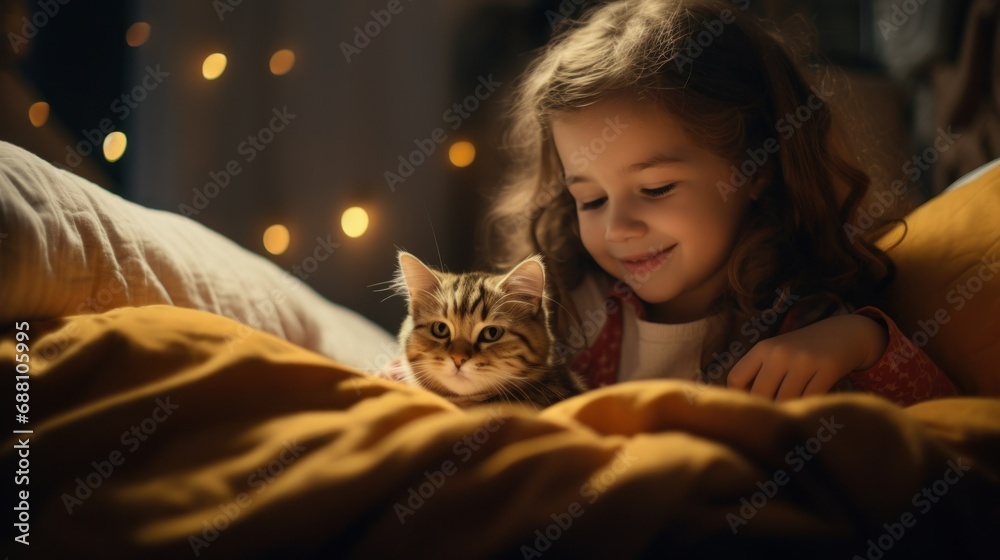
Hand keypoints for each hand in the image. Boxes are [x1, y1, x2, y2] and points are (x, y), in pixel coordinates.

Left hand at [727, 314, 888, 400]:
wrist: (844, 334)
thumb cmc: (803, 351)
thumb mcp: (776, 353)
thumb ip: (758, 375)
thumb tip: (741, 406)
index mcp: (763, 348)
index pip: (736, 378)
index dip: (740, 397)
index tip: (751, 406)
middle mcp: (780, 353)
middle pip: (760, 394)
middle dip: (765, 408)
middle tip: (772, 417)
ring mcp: (804, 360)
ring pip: (786, 400)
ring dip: (788, 410)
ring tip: (790, 414)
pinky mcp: (828, 368)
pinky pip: (810, 399)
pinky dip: (808, 407)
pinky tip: (809, 407)